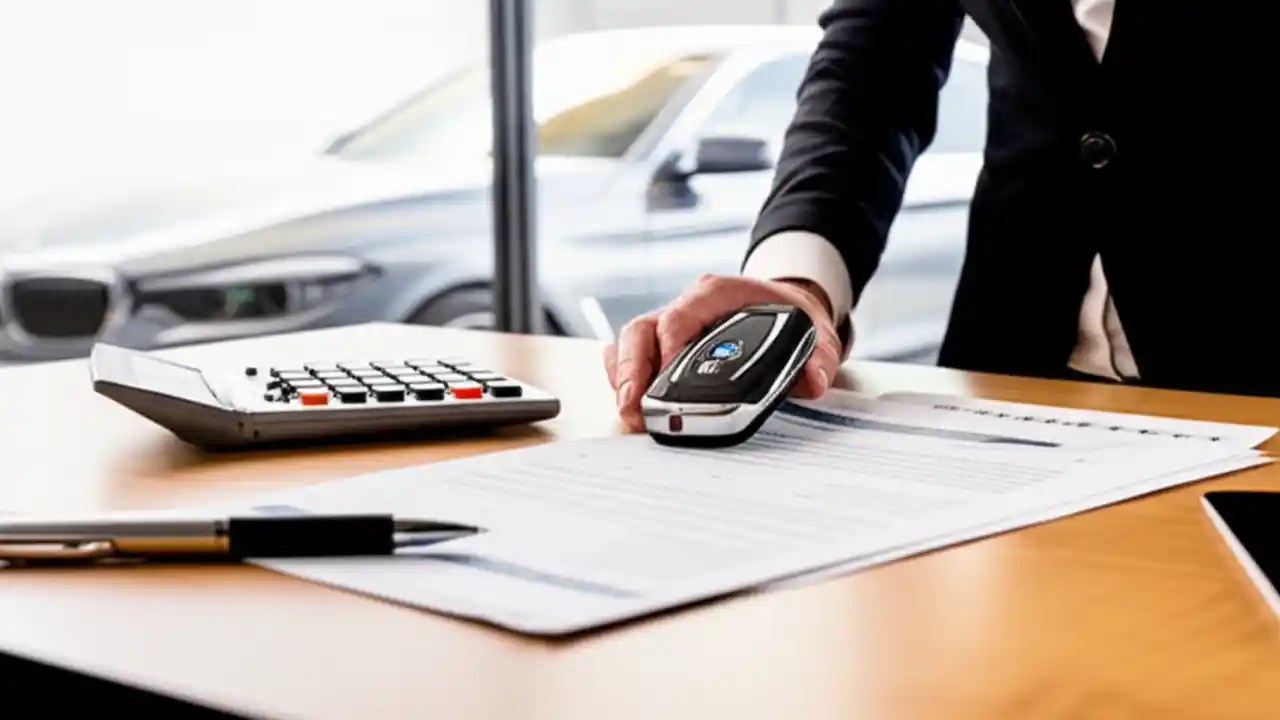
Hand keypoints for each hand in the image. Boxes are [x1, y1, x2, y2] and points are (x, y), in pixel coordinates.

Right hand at [603, 274, 843, 430]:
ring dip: (622, 379)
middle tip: (634, 407)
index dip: (668, 348)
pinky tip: (629, 405)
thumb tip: (813, 381)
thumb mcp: (813, 330)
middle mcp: (685, 308)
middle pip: (642, 330)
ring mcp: (668, 327)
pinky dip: (622, 379)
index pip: (680, 317)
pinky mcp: (661, 347)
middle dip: (631, 370)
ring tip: (629, 414)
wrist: (783, 307)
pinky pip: (628, 356)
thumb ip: (819, 355)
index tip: (665, 381)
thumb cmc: (788, 315)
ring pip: (629, 343)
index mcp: (716, 294)